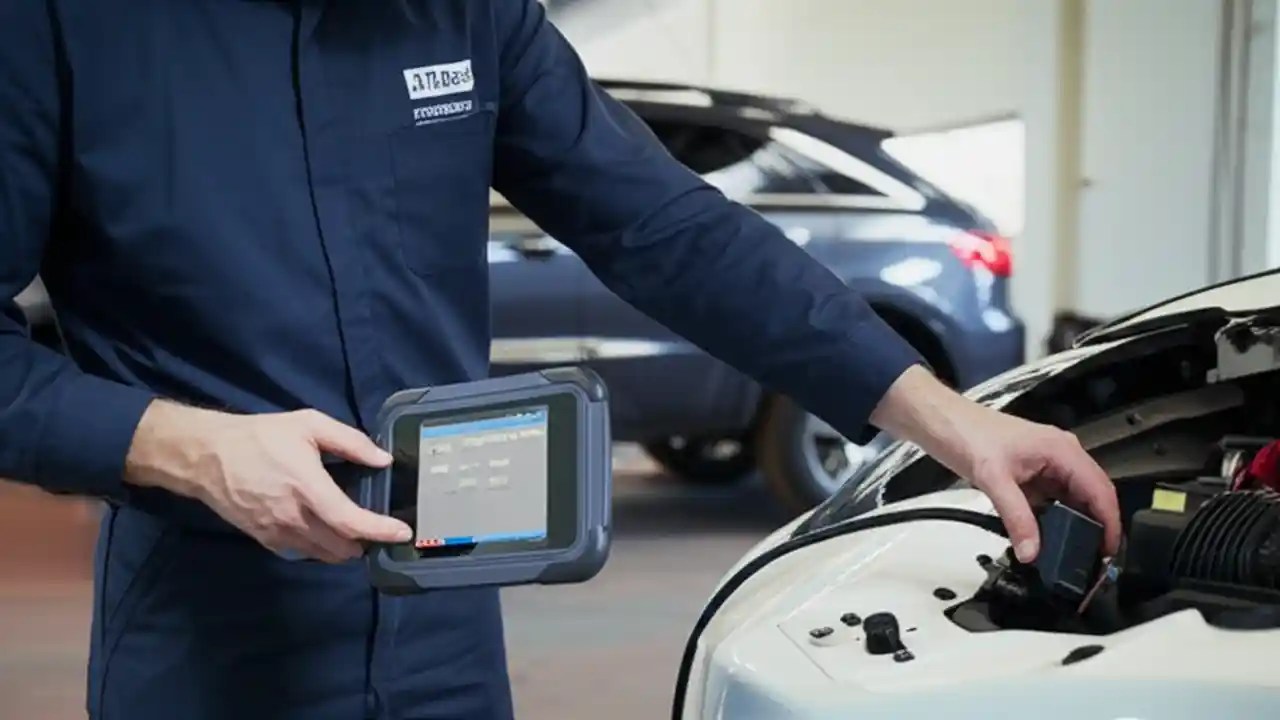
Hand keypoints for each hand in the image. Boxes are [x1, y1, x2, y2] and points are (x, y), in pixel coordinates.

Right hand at [125, 401, 412, 562]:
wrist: (206, 457)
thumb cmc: (260, 437)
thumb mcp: (309, 425)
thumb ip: (350, 442)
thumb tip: (382, 459)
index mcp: (309, 489)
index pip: (351, 522)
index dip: (380, 531)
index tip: (402, 533)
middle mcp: (295, 518)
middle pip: (342, 547)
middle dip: (366, 542)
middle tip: (378, 529)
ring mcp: (278, 533)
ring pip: (323, 554)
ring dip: (344, 548)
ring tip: (354, 532)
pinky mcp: (264, 539)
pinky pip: (301, 552)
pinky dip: (319, 548)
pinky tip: (324, 532)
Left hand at [870, 366, 1120, 561]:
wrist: (940, 421)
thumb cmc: (966, 433)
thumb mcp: (993, 479)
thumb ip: (1016, 518)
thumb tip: (1032, 550)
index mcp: (1061, 449)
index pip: (1100, 490)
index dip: (1110, 523)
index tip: (1108, 551)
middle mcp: (1060, 454)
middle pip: (1092, 495)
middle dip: (1097, 527)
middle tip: (1093, 559)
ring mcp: (1046, 463)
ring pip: (1073, 499)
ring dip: (1075, 524)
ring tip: (1072, 552)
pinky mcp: (1031, 472)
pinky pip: (1053, 499)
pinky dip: (1055, 517)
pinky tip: (1047, 535)